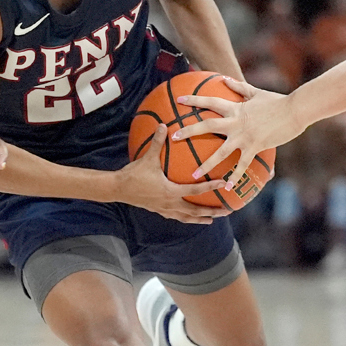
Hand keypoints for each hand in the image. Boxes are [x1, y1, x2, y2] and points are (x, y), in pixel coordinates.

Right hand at [113, 146, 229, 224]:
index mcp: (171, 192)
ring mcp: (164, 209)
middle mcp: (170, 204)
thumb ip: (157, 142)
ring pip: (186, 218)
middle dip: (212, 212)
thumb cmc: (134, 174)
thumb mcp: (148, 158)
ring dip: (200, 219)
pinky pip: (176, 217)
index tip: (224, 184)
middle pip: (195, 211)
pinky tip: (189, 217)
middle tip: (226, 211)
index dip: (211, 187)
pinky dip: (186, 218)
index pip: (195, 191)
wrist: (118, 189)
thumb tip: (164, 125)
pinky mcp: (158, 210)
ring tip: (212, 220)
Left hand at [172, 79, 302, 181]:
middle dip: (189, 131)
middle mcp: (236, 122)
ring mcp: (244, 136)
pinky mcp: (254, 147)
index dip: (194, 101)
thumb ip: (239, 87)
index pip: (210, 102)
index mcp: (235, 108)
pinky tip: (226, 188)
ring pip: (220, 152)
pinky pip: (241, 165)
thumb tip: (224, 78)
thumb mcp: (256, 92)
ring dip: (206, 164)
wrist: (294, 110)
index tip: (179, 100)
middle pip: (207, 126)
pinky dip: (234, 177)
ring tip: (193, 175)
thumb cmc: (277, 101)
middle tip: (174, 136)